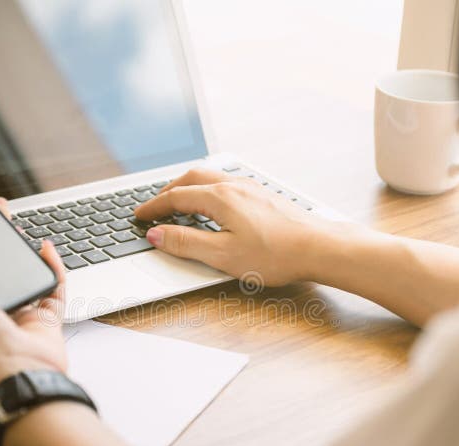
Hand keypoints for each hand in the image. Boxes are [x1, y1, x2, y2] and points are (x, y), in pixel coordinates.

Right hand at [134, 168, 327, 285]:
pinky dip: (206, 190)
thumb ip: (186, 243)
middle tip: (153, 206)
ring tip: (177, 202)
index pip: (176, 197)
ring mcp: (250, 188)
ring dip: (187, 187)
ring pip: (209, 177)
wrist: (319, 248)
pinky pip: (225, 183)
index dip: (153, 207)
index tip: (139, 216)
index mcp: (220, 198)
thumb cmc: (276, 254)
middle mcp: (234, 186)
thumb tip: (157, 235)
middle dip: (167, 191)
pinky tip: (211, 204)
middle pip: (190, 178)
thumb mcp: (223, 255)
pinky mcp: (263, 195)